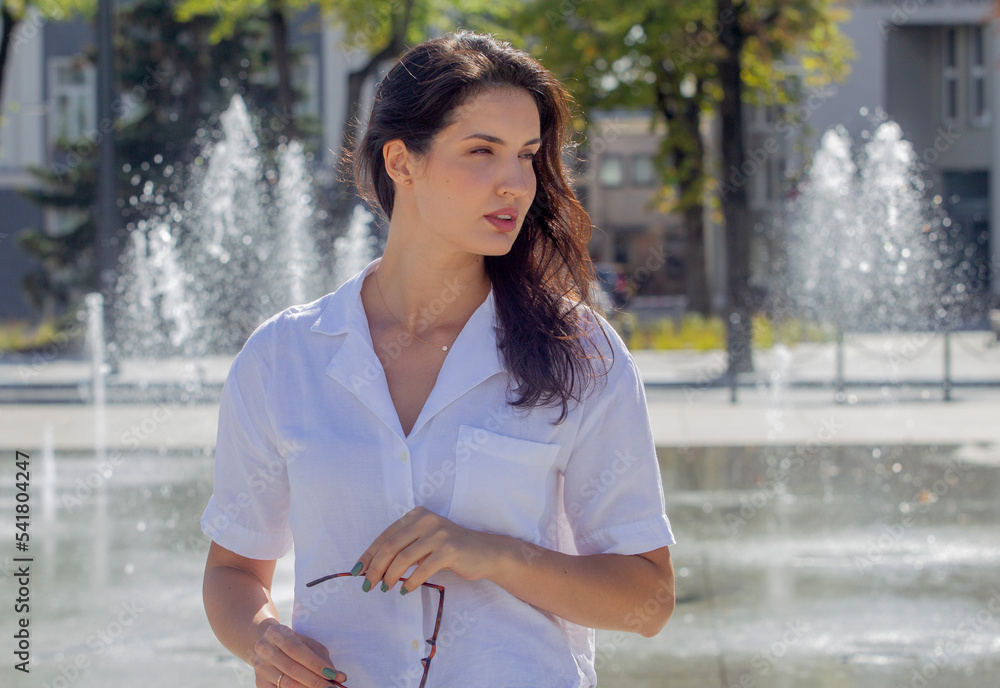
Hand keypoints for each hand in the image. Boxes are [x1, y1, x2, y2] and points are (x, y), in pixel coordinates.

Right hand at [252, 620, 347, 687]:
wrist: (266, 644)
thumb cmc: (292, 642)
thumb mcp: (306, 642)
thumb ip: (321, 656)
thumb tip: (339, 676)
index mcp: (275, 633)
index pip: (297, 650)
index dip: (315, 663)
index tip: (333, 674)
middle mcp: (264, 649)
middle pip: (292, 669)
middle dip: (315, 681)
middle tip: (332, 687)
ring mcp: (260, 667)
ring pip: (287, 683)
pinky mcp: (260, 682)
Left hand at [356, 506, 498, 592]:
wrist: (484, 552)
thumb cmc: (450, 550)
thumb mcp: (424, 543)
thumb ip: (403, 549)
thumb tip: (372, 568)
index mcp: (417, 515)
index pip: (386, 535)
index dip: (369, 555)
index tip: (358, 571)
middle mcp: (426, 520)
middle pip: (391, 546)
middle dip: (376, 568)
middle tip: (369, 585)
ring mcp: (438, 534)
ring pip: (404, 558)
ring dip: (391, 576)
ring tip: (386, 588)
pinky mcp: (449, 549)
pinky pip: (422, 569)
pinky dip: (411, 583)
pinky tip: (406, 591)